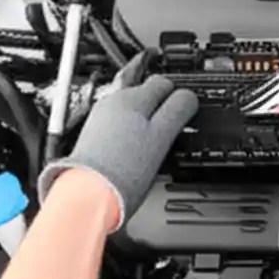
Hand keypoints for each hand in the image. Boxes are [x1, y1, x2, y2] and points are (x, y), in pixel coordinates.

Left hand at [37, 55, 197, 231]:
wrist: (90, 195)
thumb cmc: (125, 169)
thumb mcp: (163, 136)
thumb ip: (179, 110)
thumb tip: (188, 97)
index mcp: (132, 98)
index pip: (164, 83)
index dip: (179, 97)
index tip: (185, 112)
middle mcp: (112, 103)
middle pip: (145, 94)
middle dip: (159, 107)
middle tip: (171, 130)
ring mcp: (100, 119)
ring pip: (131, 111)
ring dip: (144, 121)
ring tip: (152, 145)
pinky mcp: (93, 136)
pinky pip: (118, 126)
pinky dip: (129, 133)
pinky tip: (133, 151)